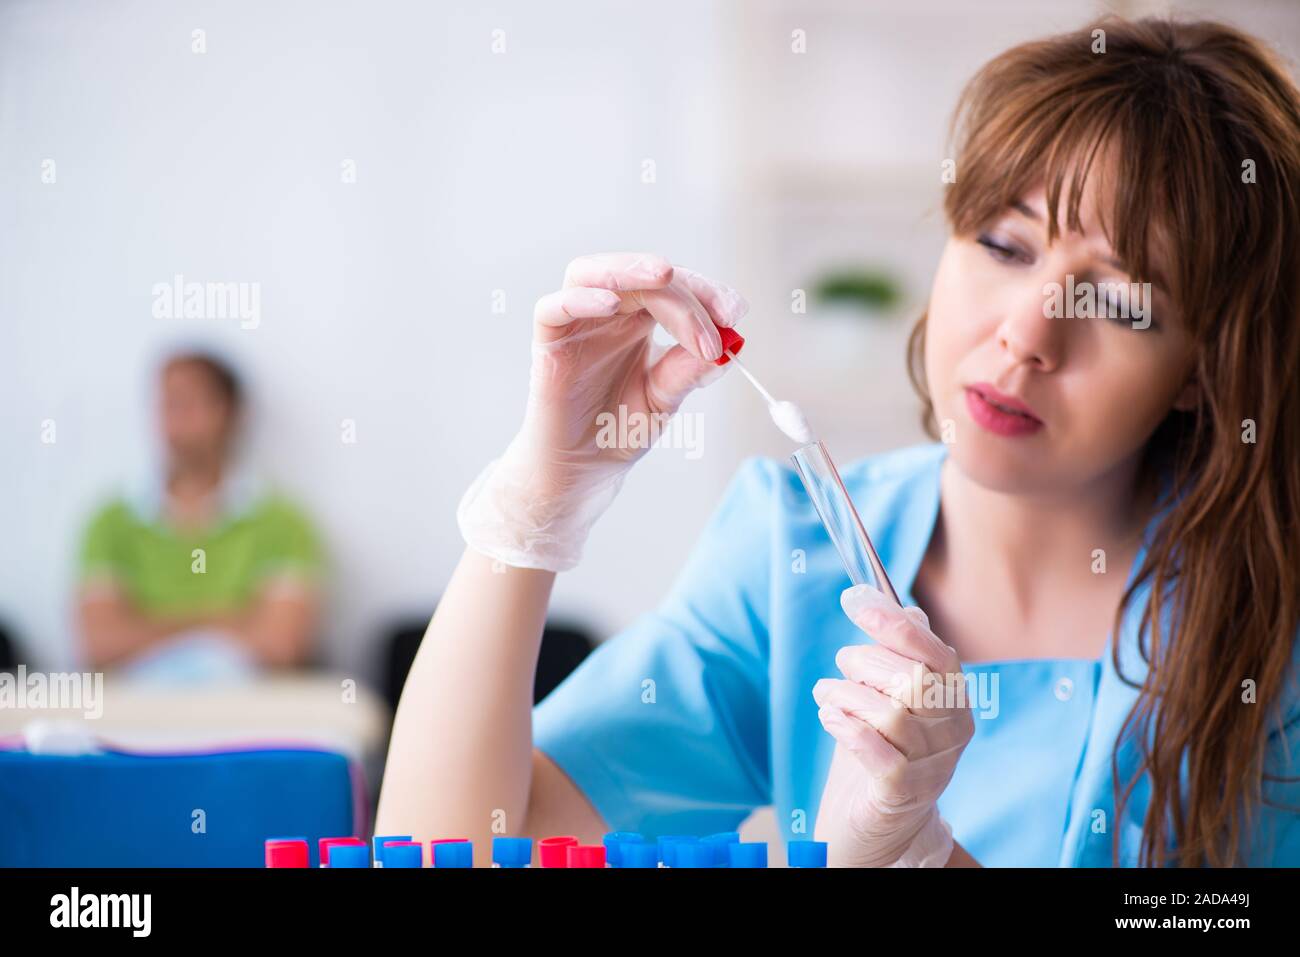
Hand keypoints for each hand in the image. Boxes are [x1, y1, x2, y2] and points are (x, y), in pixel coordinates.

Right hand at [457, 252, 747, 570]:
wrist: (583, 470)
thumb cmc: (619, 430)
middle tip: (716, 315)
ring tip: (664, 276)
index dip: (706, 292)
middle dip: (683, 288)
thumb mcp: (665, 400)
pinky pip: (554, 308)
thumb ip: (686, 372)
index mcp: (640, 320)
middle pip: (641, 275)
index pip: (673, 287)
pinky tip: (612, 303)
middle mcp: (607, 314)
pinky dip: (582, 298)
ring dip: (629, 269)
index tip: (734, 312)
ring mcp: (576, 324)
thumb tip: (725, 347)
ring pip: (592, 273)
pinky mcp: (549, 344)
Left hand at [812, 583, 974, 866]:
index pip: (937, 653)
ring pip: (891, 713)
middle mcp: (953, 731)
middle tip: (841, 666)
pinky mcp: (904, 793)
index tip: (856, 600)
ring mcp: (933, 765)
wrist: (874, 821)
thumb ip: (896, 653)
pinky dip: (847, 728)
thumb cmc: (881, 749)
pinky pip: (878, 752)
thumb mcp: (888, 694)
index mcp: (954, 699)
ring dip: (846, 695)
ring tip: (828, 697)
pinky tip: (831, 720)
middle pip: (913, 680)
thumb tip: (893, 604)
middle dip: (866, 662)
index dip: (896, 625)